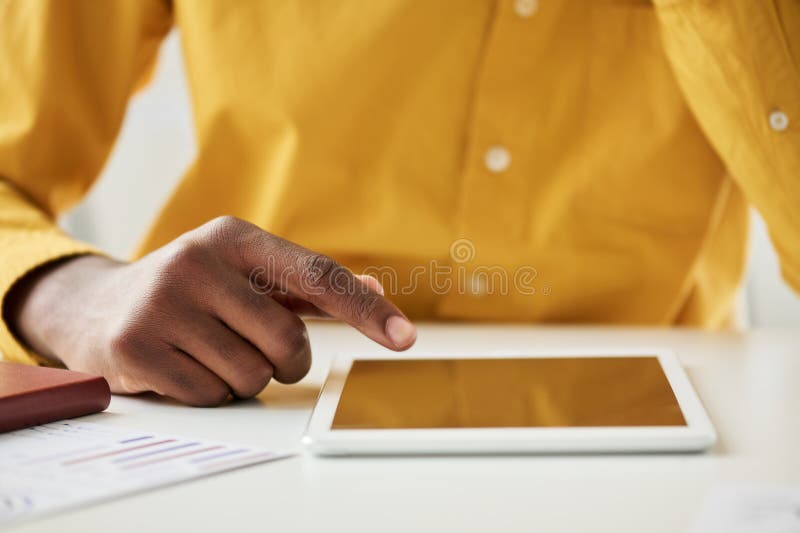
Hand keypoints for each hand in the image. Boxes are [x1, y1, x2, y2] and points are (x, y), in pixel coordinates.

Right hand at [5, 216, 415, 405]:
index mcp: (235, 238)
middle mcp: (198, 261)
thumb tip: (373, 288)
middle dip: (284, 361)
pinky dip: (208, 393)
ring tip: (209, 352)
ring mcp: (163, 303)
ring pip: (251, 376)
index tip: (405, 338)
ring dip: (242, 379)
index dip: (365, 310)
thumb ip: (306, 283)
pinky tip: (182, 366)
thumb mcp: (244, 272)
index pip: (317, 275)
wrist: (98, 306)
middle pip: (288, 341)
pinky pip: (209, 396)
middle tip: (256, 349)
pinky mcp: (136, 345)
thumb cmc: (193, 290)